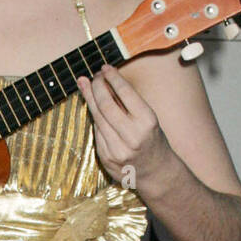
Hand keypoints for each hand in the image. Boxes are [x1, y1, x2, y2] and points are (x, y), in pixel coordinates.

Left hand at [77, 63, 172, 190]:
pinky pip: (96, 131)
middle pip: (106, 104)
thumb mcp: (148, 119)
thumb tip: (106, 81)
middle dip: (97, 86)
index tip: (105, 67)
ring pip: (97, 117)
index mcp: (147, 122)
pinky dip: (94, 116)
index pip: (126, 93)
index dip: (113, 78)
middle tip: (94, 76)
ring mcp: (118, 149)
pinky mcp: (107, 158)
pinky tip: (92, 105)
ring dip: (89, 98)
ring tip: (84, 84)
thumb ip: (129, 104)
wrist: (155, 172)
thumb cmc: (152, 140)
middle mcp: (132, 136)